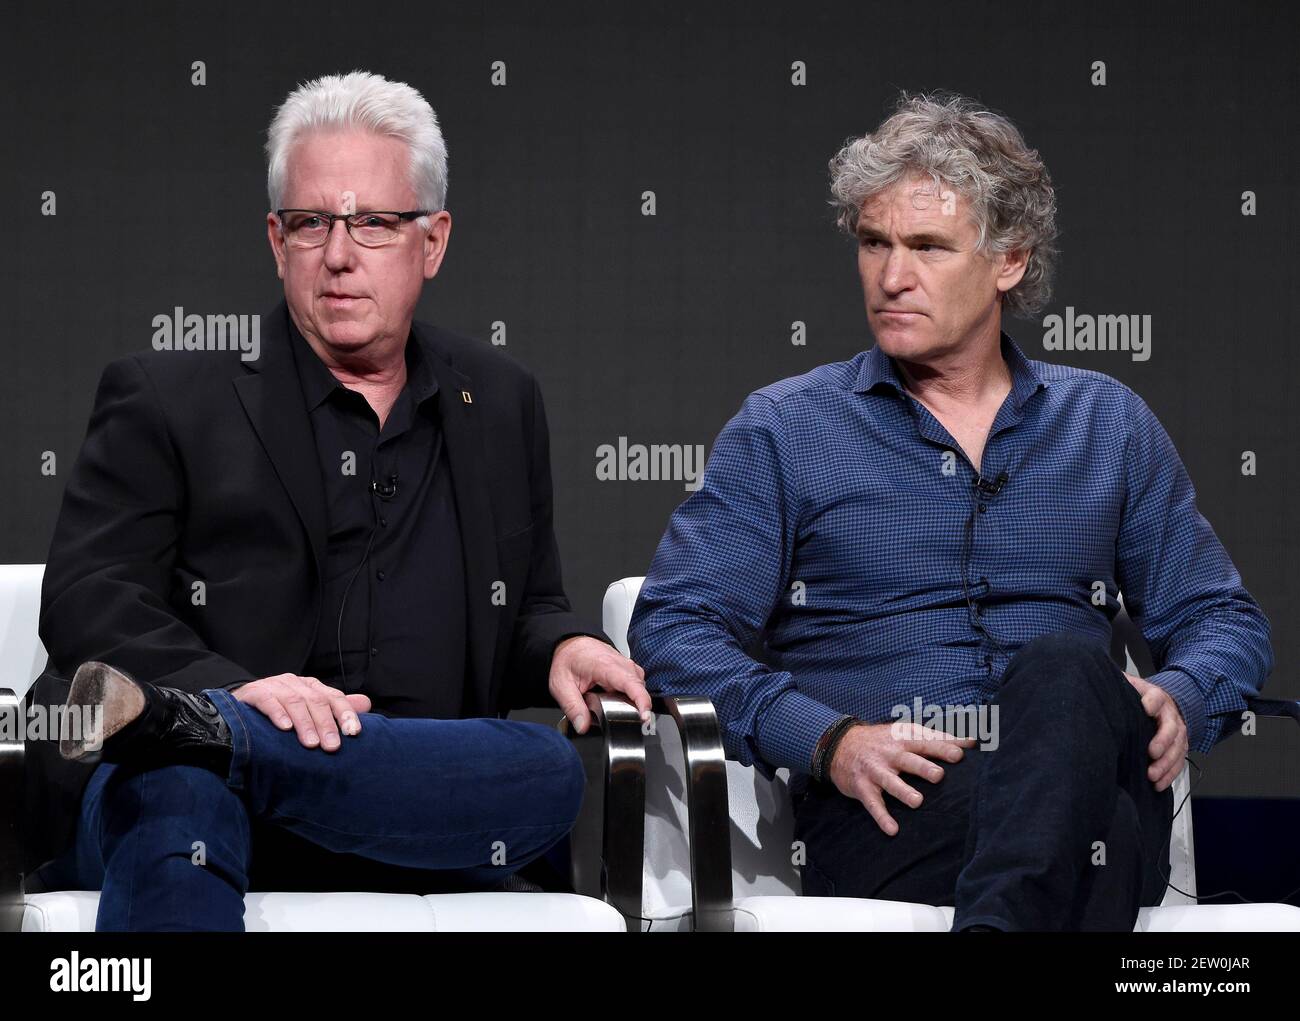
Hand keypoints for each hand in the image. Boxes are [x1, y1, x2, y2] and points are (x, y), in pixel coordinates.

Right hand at [234, 674, 371, 751]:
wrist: (238, 708)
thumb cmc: (280, 712)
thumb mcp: (309, 710)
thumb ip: (336, 708)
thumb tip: (366, 704)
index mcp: (311, 687)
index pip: (334, 698)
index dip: (345, 714)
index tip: (354, 733)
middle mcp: (295, 683)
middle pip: (316, 701)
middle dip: (326, 724)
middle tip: (332, 747)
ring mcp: (275, 685)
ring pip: (295, 702)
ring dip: (305, 724)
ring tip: (311, 744)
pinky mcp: (255, 692)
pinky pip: (268, 700)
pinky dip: (278, 713)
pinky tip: (285, 728)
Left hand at [549, 636, 651, 732]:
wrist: (571, 644)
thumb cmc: (568, 659)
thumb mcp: (561, 686)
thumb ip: (573, 708)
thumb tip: (583, 726)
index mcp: (605, 666)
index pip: (631, 683)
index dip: (641, 700)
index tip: (644, 716)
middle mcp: (620, 663)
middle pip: (638, 689)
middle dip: (633, 707)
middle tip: (615, 718)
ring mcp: (626, 665)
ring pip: (639, 688)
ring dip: (630, 701)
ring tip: (611, 708)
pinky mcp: (628, 669)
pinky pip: (636, 685)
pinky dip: (629, 696)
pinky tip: (616, 700)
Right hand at [828, 721, 976, 836]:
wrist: (838, 744)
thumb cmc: (881, 741)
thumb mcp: (903, 732)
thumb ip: (934, 738)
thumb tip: (972, 742)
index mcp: (903, 738)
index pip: (927, 740)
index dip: (946, 744)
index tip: (966, 749)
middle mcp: (890, 753)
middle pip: (909, 759)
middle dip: (923, 767)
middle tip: (939, 775)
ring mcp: (875, 770)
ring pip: (890, 781)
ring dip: (903, 791)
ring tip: (917, 802)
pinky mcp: (862, 787)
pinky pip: (872, 803)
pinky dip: (881, 816)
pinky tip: (892, 829)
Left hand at [1123, 672, 1187, 791]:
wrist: (1162, 703)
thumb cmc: (1138, 696)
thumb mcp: (1128, 685)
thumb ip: (1118, 684)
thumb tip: (1094, 680)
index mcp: (1156, 696)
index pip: (1157, 697)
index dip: (1152, 702)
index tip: (1146, 708)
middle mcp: (1171, 715)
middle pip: (1171, 728)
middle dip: (1162, 741)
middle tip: (1151, 753)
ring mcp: (1178, 733)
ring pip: (1177, 749)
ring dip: (1166, 763)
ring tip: (1152, 776)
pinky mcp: (1179, 748)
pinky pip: (1178, 763)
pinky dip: (1170, 775)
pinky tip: (1158, 785)